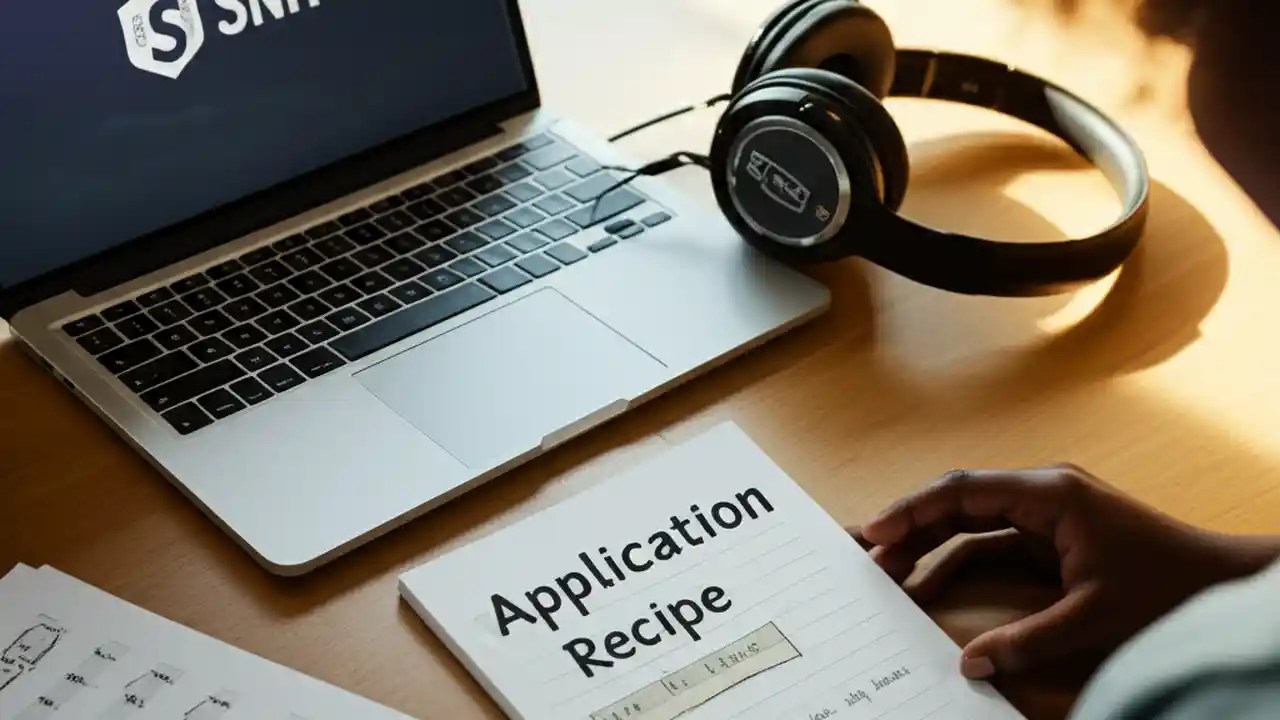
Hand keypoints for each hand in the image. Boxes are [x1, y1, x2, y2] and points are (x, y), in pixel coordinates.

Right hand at [856, 464, 1279, 679]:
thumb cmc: (1167, 586)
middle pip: (958, 501)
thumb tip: (970, 666)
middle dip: (910, 526)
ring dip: (928, 543)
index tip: (874, 530)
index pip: (963, 491)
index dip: (912, 510)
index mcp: (1050, 493)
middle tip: (868, 554)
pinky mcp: (1050, 536)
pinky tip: (928, 584)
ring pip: (969, 520)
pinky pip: (990, 542)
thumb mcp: (1094, 617)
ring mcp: (1046, 512)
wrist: (1220, 581)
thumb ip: (1028, 640)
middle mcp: (1042, 493)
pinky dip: (957, 559)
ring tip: (887, 570)